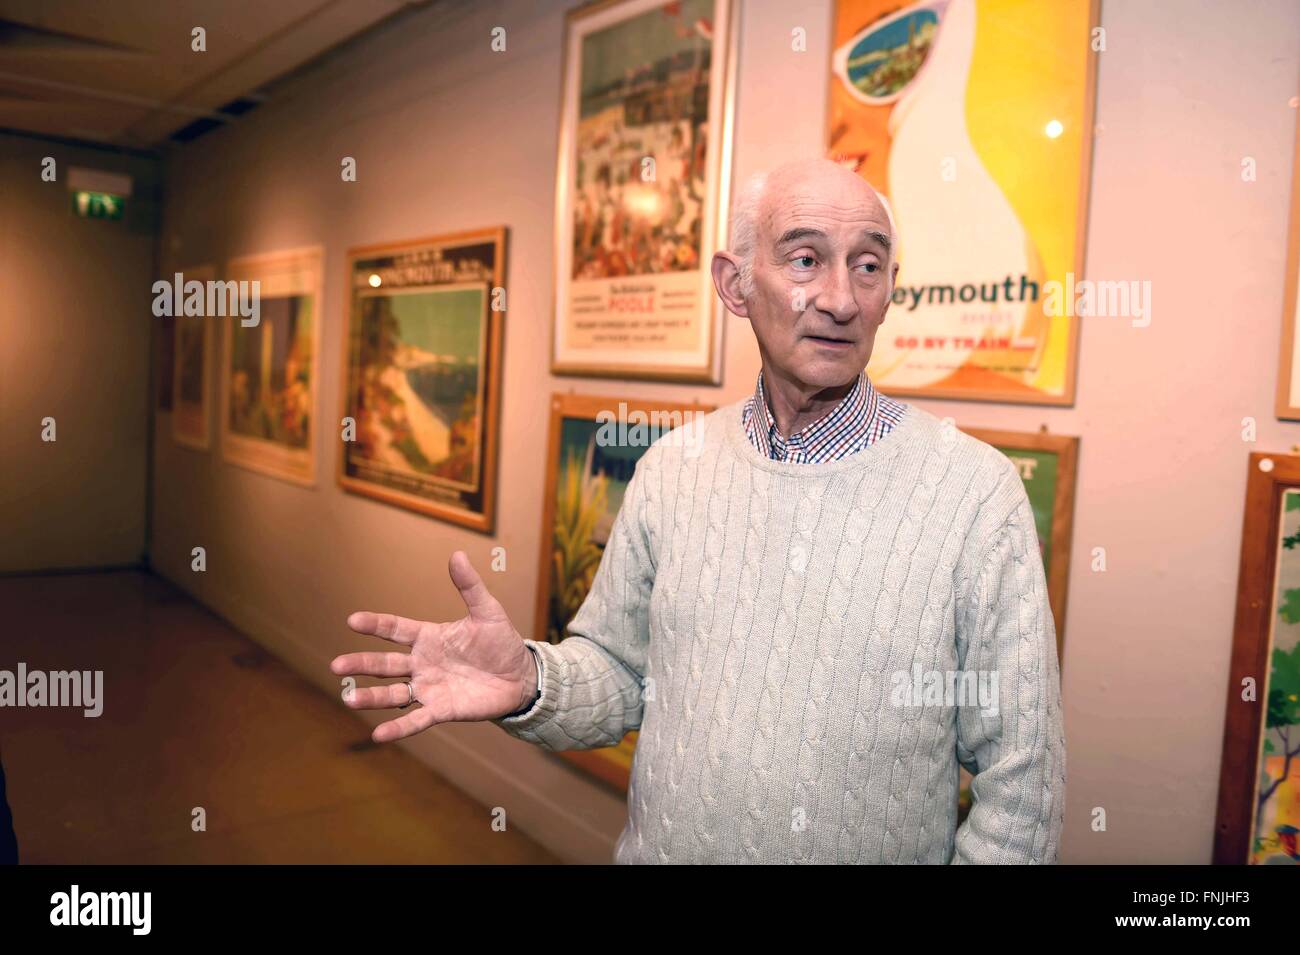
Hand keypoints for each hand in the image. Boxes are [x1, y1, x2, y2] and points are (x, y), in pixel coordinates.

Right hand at [331, 551, 536, 742]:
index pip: (395, 629)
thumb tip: (458, 555)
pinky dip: (398, 728)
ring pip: (393, 693)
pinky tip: (378, 735)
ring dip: (371, 697)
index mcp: (429, 637)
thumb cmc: (502, 642)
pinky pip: (416, 719)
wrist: (521, 676)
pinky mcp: (442, 710)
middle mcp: (422, 663)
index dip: (375, 625)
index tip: (353, 621)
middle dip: (362, 664)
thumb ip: (470, 586)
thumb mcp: (487, 611)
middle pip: (386, 663)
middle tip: (337, 666)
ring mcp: (429, 687)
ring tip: (349, 700)